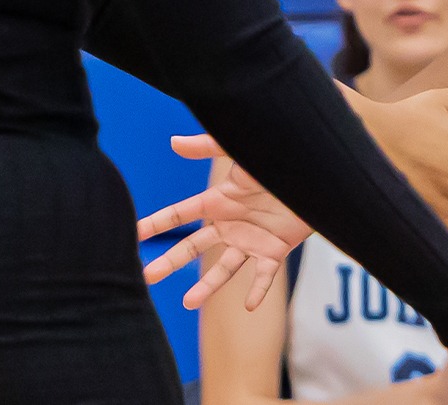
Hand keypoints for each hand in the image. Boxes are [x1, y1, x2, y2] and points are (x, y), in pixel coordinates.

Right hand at [137, 136, 310, 309]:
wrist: (317, 174)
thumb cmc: (278, 161)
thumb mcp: (242, 154)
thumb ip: (209, 147)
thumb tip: (173, 141)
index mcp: (218, 202)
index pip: (179, 215)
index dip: (156, 224)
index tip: (131, 235)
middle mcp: (230, 225)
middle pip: (193, 247)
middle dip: (170, 261)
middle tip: (147, 276)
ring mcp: (251, 240)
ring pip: (224, 268)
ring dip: (207, 286)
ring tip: (189, 303)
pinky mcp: (275, 250)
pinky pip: (264, 275)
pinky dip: (257, 290)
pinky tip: (249, 305)